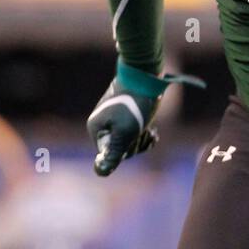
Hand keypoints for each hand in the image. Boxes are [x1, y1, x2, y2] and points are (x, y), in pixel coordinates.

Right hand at [86, 59, 205, 176]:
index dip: (127, 151)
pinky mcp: (124, 115)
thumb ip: (114, 153)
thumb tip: (100, 173)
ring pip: (127, 141)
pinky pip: (132, 132)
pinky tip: (153, 132)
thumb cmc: (134, 104)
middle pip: (119, 148)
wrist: (144, 75)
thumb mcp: (126, 133)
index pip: (110, 154)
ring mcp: (112, 120)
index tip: (138, 138)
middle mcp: (100, 125)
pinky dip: (143, 134)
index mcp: (95, 129)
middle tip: (147, 132)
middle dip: (135, 145)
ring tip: (152, 132)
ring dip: (141, 140)